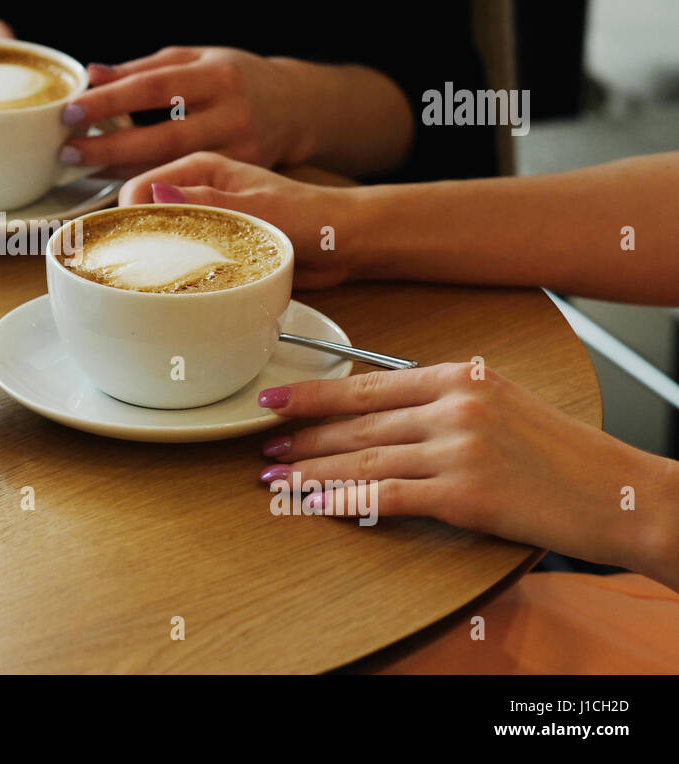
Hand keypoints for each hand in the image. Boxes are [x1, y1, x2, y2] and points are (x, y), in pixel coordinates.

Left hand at [60, 47, 306, 175]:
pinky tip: (119, 181)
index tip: (72, 111)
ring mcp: (240, 149)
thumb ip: (143, 68)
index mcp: (217, 75)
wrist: (296, 107)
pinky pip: (187, 185)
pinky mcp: (241, 177)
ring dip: (124, 169)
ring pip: (173, 168)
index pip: (155, 87)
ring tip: (84, 167)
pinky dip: (151, 184)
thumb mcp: (195, 60)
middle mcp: (232, 113)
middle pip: (163, 137)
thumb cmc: (235, 77)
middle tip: (69, 152)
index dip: (111, 101)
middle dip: (110, 146)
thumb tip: (92, 74)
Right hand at [119, 151, 355, 289]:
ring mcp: (201, 220)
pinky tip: (181, 287)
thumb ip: (210, 201)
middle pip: (142, 215)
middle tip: (140, 272)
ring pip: (158, 240)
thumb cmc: (311, 215)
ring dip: (156, 260)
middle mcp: (194, 192)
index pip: (139, 187)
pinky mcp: (210, 246)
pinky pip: (179, 259)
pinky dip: (176, 273)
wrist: (341, 242)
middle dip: (136, 240)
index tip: (130, 246)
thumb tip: (157, 194)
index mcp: (198, 169)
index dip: (128, 216)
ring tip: (159, 282)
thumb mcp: (259, 207)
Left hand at [255, 364, 678, 587]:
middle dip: (303, 439)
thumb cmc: (562, 451)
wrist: (619, 494)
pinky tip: (314, 506)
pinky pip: (386, 498)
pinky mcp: (465, 496)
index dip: (312, 395)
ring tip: (274, 480)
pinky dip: (344, 502)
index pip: (366, 384)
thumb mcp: (503, 400)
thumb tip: (380, 410)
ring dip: (310, 473)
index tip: (274, 401)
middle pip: (357, 424)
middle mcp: (454, 408)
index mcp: (461, 377)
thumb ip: (444, 398)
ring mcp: (458, 451)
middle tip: (265, 449)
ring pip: (362, 460)